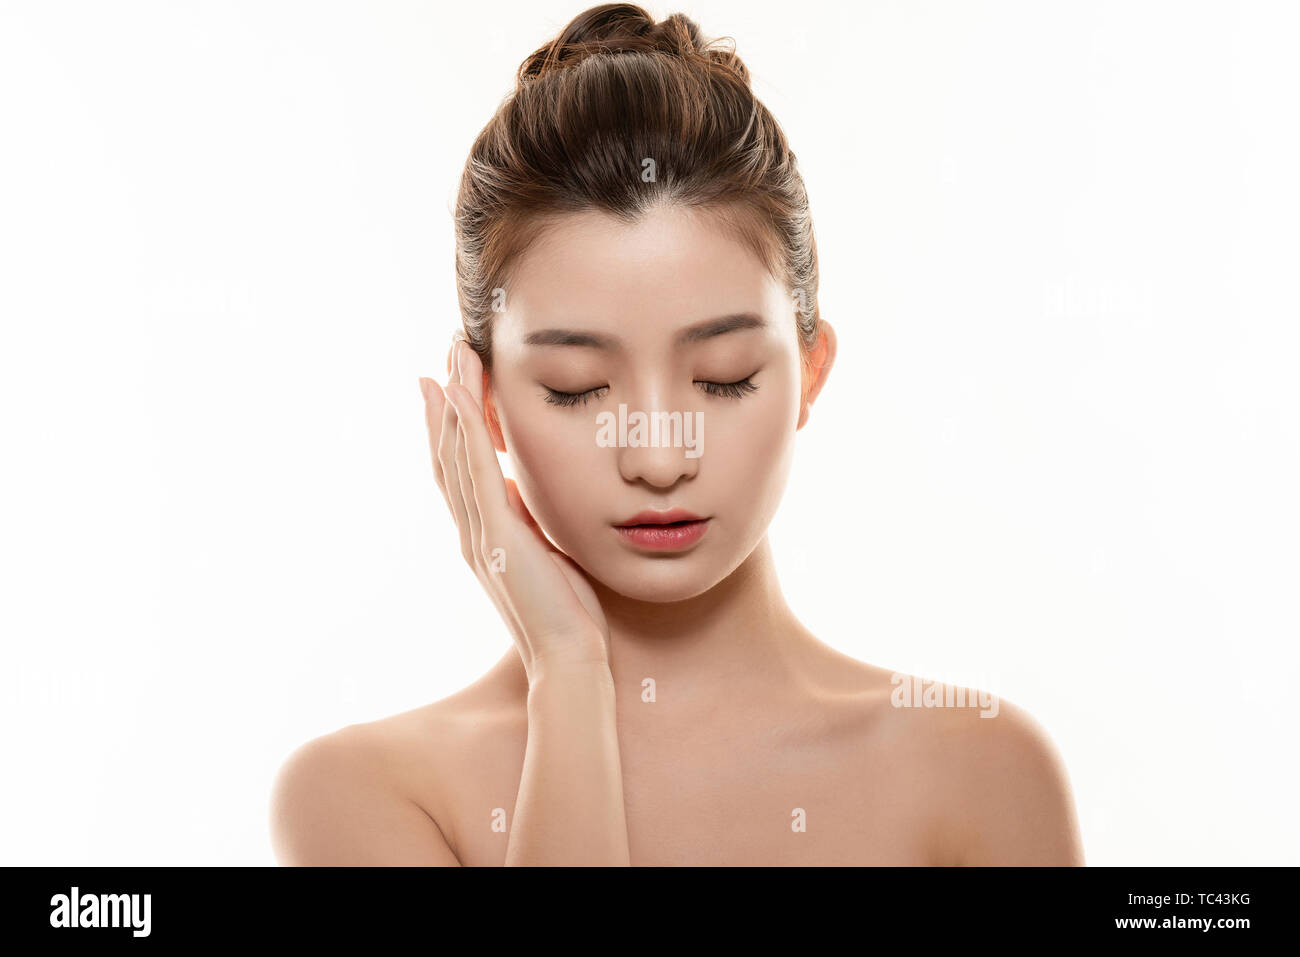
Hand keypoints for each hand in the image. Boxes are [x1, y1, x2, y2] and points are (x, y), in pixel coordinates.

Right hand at [420, 337, 610, 678]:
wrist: (570, 658)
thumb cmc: (569, 612)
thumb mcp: (549, 553)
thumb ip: (531, 523)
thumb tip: (524, 491)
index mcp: (486, 535)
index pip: (462, 469)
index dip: (454, 426)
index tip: (454, 384)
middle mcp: (473, 530)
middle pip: (448, 453)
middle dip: (447, 402)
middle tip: (443, 357)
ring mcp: (479, 532)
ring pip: (454, 455)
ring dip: (451, 403)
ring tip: (448, 359)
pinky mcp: (495, 535)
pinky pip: (474, 472)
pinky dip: (463, 432)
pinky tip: (460, 396)